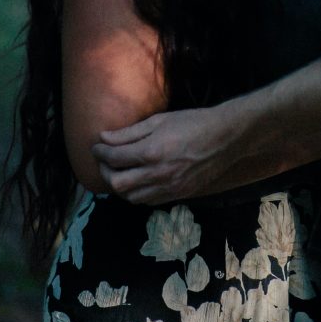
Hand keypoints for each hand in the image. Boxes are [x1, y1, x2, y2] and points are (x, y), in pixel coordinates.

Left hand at [91, 106, 236, 203]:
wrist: (225, 138)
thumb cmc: (192, 122)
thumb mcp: (160, 120)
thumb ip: (130, 133)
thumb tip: (104, 138)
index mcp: (152, 151)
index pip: (115, 158)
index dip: (100, 153)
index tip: (96, 146)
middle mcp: (158, 174)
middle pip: (118, 184)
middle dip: (105, 172)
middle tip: (104, 161)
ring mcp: (168, 188)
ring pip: (131, 197)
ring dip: (120, 186)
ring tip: (119, 171)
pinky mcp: (178, 195)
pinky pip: (148, 201)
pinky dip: (137, 193)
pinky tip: (138, 181)